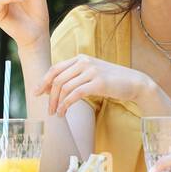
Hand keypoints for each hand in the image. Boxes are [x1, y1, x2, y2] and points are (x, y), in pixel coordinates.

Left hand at [33, 53, 148, 115]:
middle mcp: (84, 61)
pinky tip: (63, 112)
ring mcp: (91, 71)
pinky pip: (75, 94)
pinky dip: (66, 104)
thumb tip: (53, 88)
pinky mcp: (98, 82)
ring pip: (64, 87)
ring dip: (56, 103)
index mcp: (80, 58)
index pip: (55, 68)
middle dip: (48, 95)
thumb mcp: (91, 74)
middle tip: (47, 110)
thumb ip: (75, 76)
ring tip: (56, 114)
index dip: (43, 81)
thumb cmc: (111, 81)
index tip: (36, 93)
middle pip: (57, 78)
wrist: (134, 82)